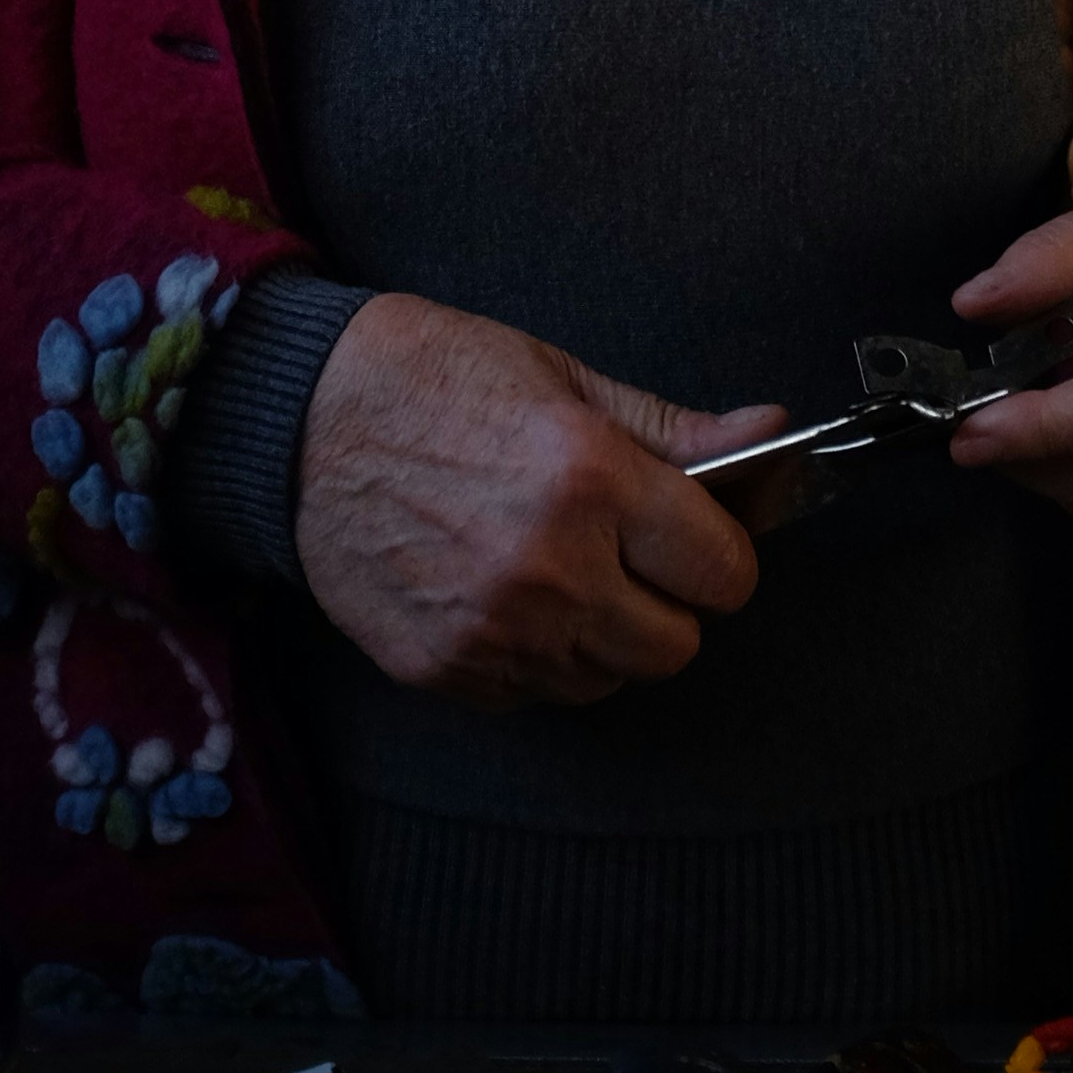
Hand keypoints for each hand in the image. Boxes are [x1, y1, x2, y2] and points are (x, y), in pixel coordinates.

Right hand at [293, 293, 783, 705]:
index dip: (718, 554)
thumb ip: (671, 429)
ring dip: (600, 636)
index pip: (725, 575)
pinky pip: (532, 694)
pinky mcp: (444, 669)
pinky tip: (499, 592)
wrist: (300, 420)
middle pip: (674, 646)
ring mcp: (495, 630)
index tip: (692, 537)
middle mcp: (551, 569)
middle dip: (664, 602)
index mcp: (593, 482)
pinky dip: (533, 657)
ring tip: (554, 568)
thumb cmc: (434, 379)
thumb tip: (772, 435)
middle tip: (622, 553)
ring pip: (606, 679)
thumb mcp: (563, 377)